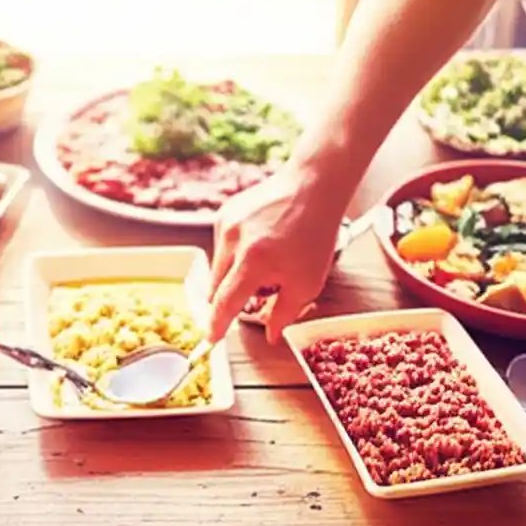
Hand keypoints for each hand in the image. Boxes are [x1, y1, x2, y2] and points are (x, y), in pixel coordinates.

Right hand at [208, 168, 344, 342]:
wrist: (313, 187)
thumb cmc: (314, 234)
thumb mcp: (308, 282)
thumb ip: (284, 313)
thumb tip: (270, 335)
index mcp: (253, 262)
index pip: (225, 303)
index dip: (217, 325)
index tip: (211, 339)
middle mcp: (233, 242)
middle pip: (217, 287)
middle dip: (232, 297)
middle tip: (259, 292)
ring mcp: (226, 225)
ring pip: (218, 267)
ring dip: (233, 274)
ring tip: (265, 262)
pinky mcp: (225, 214)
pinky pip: (221, 246)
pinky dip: (235, 253)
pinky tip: (259, 244)